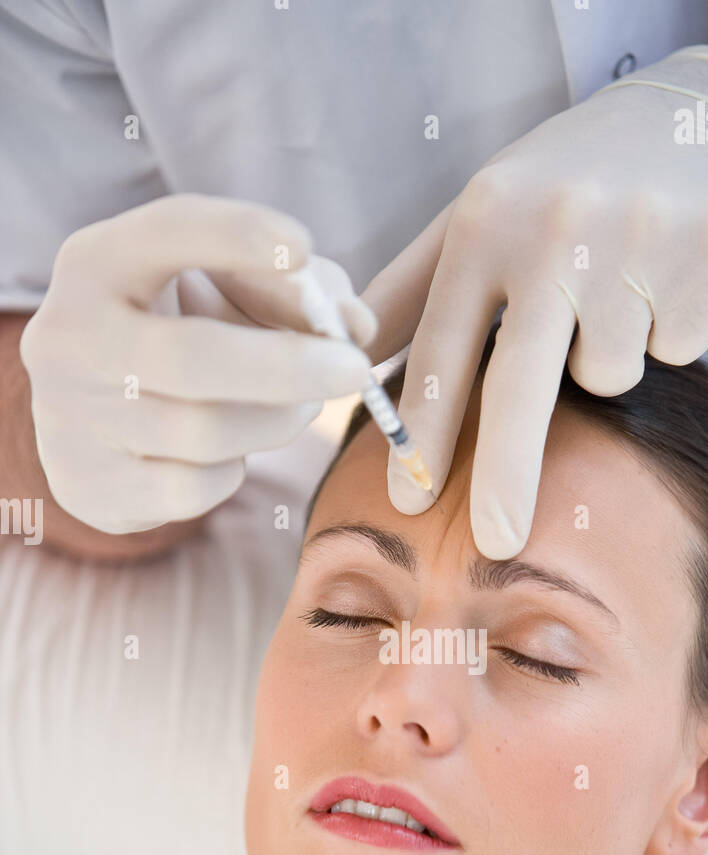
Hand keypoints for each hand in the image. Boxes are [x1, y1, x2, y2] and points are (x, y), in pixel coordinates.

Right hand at [20, 194, 375, 532]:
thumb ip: (299, 290)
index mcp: (99, 262)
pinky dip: (231, 471)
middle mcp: (71, 333)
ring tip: (300, 407)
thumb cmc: (182, 334)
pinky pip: (192, 488)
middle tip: (354, 369)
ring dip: (277, 422)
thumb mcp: (226, 290)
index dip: (235, 235)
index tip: (302, 247)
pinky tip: (229, 451)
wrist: (93, 422)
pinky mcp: (89, 485)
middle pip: (194, 356)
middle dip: (289, 365)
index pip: (165, 233)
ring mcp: (72, 415)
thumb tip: (356, 326)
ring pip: (206, 431)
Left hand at [363, 45, 707, 557]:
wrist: (694, 118)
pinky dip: (669, 333)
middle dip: (504, 475)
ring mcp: (636, 235)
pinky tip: (669, 278)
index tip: (407, 500)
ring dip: (608, 359)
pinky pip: (677, 348)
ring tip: (615, 291)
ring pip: (609, 374)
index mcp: (484, 220)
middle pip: (519, 385)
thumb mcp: (479, 213)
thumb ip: (412, 291)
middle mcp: (553, 227)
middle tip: (495, 544)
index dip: (422, 432)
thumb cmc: (562, 185)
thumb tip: (346, 359)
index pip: (440, 347)